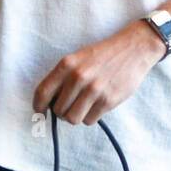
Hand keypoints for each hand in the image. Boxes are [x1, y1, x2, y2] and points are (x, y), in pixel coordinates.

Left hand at [33, 21, 165, 126]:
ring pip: (72, 119)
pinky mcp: (108, 100)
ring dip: (75, 116)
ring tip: (82, 107)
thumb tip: (49, 102)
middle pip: (58, 110)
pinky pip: (89, 120)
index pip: (42, 92)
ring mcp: (94, 90)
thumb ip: (63, 77)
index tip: (40, 112)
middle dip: (61, 112)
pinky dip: (90, 116)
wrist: (133, 49)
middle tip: (70, 105)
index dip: (38, 106)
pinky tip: (96, 105)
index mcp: (67, 64)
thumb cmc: (103, 54)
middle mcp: (78, 77)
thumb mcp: (78, 58)